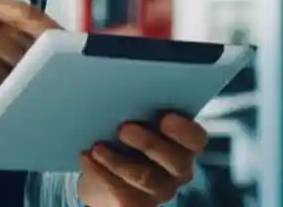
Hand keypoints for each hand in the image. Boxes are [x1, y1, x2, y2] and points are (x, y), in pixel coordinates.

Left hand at [77, 113, 208, 206]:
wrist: (101, 174)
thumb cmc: (123, 138)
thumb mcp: (134, 121)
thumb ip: (139, 111)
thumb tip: (122, 88)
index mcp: (183, 144)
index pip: (196, 139)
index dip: (184, 130)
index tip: (164, 118)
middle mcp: (177, 170)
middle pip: (175, 161)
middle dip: (149, 144)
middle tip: (123, 128)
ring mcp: (159, 190)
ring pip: (145, 179)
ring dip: (118, 161)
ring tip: (96, 147)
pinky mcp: (137, 204)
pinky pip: (122, 193)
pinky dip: (101, 173)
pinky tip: (86, 157)